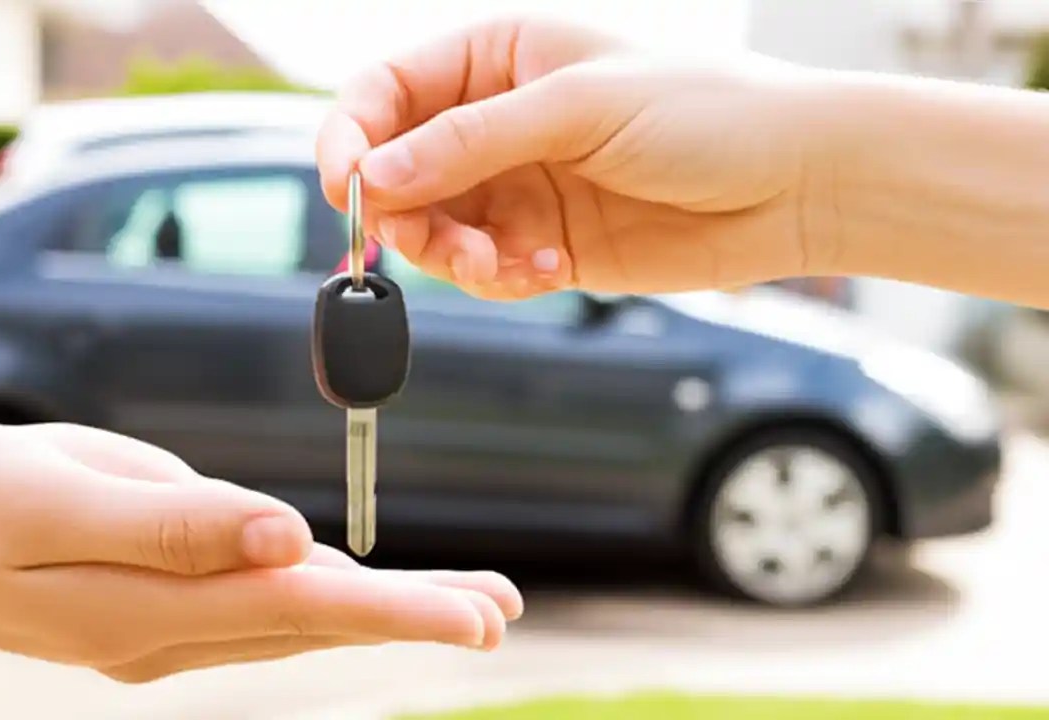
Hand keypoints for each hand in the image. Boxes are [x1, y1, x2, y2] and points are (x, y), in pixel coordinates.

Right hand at [0, 420, 520, 681]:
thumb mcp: (55, 495)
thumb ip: (174, 525)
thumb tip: (291, 537)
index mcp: (141, 609)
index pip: (298, 609)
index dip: (395, 608)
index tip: (477, 613)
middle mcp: (158, 635)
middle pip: (309, 625)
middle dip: (408, 616)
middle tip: (498, 609)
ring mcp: (149, 629)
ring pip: (286, 621)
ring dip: (374, 610)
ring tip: (455, 602)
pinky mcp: (139, 607)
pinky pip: (246, 609)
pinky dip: (311, 600)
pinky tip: (346, 590)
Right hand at [316, 17, 835, 299]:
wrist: (794, 184)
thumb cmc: (707, 112)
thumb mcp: (578, 108)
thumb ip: (471, 141)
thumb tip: (378, 173)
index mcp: (499, 56)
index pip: (387, 91)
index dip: (353, 136)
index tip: (347, 186)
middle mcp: (498, 122)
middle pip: (399, 171)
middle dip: (403, 213)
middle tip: (426, 241)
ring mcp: (519, 186)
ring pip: (434, 231)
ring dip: (451, 256)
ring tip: (500, 263)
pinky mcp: (544, 244)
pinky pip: (485, 271)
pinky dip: (499, 280)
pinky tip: (547, 271)